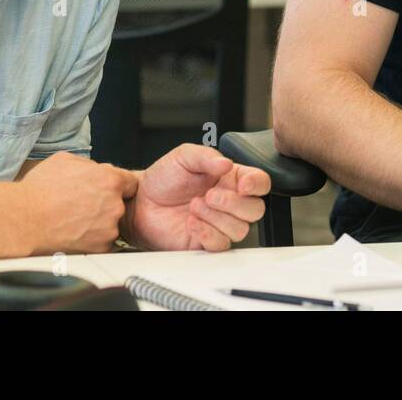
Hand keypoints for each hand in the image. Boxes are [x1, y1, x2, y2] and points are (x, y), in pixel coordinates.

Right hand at [17, 152, 138, 253]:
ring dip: (99, 222)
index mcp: (109, 180)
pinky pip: (101, 241)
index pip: (130, 183)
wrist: (25, 220)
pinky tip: (74, 231)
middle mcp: (114, 205)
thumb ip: (89, 164)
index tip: (108, 190)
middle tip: (83, 205)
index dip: (118, 186)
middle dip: (105, 204)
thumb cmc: (40, 190)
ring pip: (110, 224)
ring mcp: (108, 228)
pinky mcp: (100, 248)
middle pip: (119, 204)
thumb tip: (96, 169)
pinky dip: (91, 238)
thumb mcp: (65, 160)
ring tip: (74, 219)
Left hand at [125, 143, 270, 251]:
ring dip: (216, 218)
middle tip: (210, 195)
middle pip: (256, 210)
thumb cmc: (164, 178)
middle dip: (234, 204)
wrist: (141, 203)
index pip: (260, 183)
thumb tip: (226, 163)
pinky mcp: (207, 242)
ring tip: (194, 206)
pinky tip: (191, 221)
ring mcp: (220, 224)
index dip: (257, 185)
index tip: (242, 184)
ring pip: (240, 229)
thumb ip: (205, 156)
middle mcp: (230, 202)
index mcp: (231, 178)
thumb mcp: (183, 156)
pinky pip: (221, 245)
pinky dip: (207, 233)